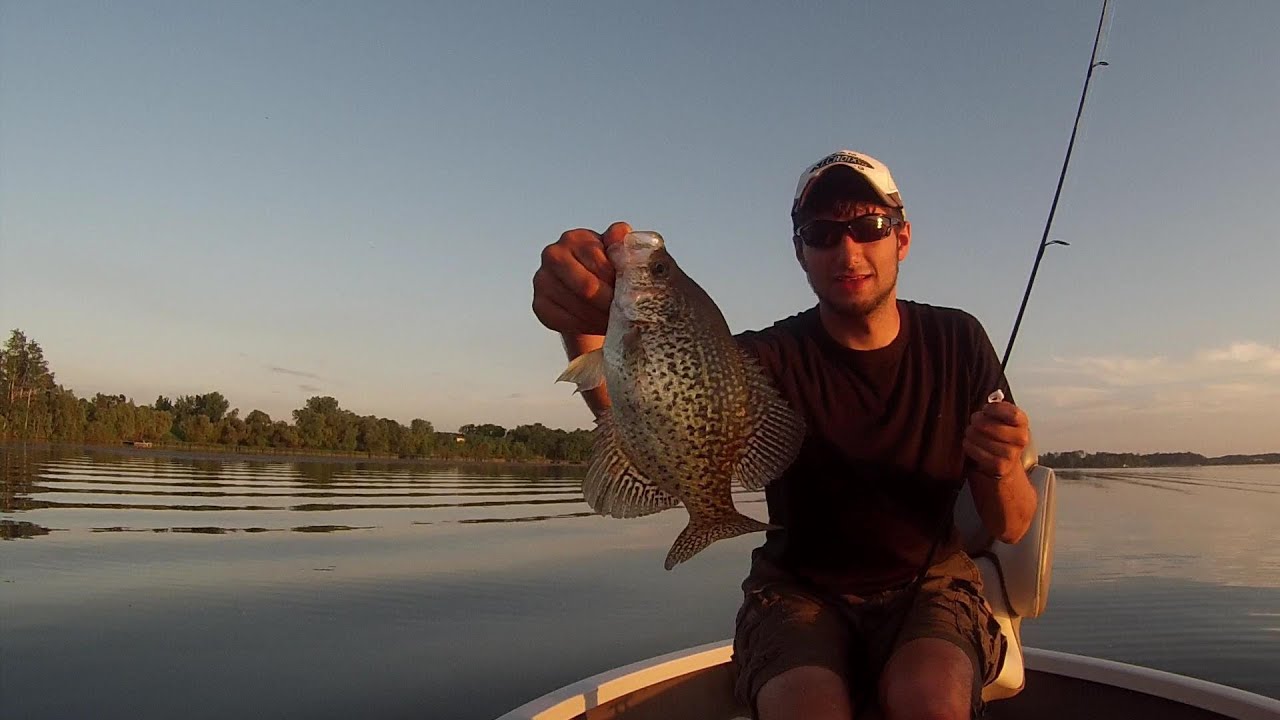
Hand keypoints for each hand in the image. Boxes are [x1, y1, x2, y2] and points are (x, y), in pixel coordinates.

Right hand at [532, 221, 631, 335]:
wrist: (586, 294)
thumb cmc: (604, 271)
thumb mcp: (615, 253)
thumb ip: (620, 241)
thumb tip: (620, 233)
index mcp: (574, 238)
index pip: (599, 263)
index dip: (619, 282)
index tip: (634, 295)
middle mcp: (553, 255)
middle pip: (586, 286)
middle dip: (610, 302)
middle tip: (627, 313)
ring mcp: (542, 280)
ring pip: (577, 307)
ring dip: (600, 318)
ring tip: (617, 321)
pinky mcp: (539, 305)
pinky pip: (565, 321)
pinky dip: (586, 326)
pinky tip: (598, 325)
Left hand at [963, 401, 1030, 480]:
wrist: (1005, 462)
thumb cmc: (1000, 435)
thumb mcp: (1003, 418)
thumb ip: (998, 408)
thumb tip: (992, 399)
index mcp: (1022, 423)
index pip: (1012, 413)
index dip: (994, 409)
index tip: (985, 409)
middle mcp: (1021, 439)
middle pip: (991, 425)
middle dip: (977, 421)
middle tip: (974, 421)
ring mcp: (1011, 454)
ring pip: (982, 438)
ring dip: (971, 433)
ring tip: (971, 432)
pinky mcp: (1000, 466)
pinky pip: (977, 451)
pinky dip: (969, 446)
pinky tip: (970, 443)